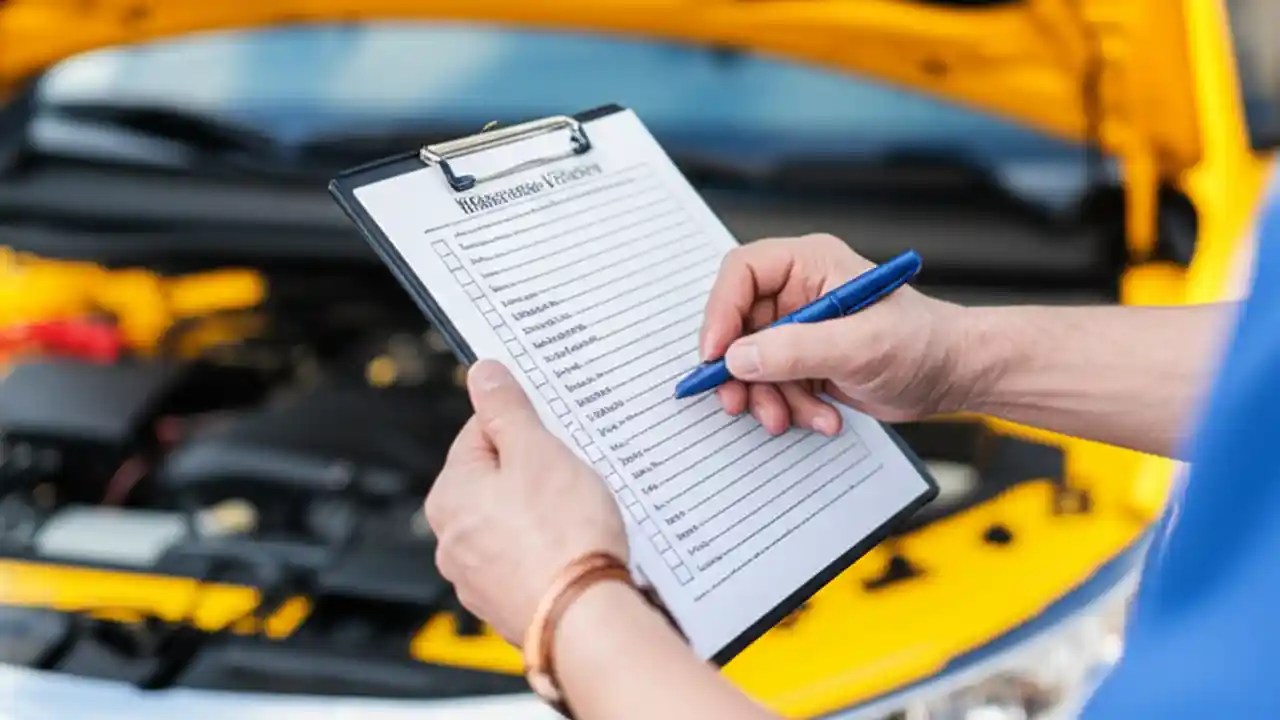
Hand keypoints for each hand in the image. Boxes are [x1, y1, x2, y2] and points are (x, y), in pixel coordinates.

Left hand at [425, 360, 627, 643]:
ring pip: (512, 522)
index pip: (479, 433)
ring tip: (577, 517)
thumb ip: (506, 409)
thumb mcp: (537, 451)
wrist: (584, 618)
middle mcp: (451, 538)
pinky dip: (547, 551)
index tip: (551, 433)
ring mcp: (475, 576)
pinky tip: (572, 550)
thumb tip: (483, 374)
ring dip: (543, 514)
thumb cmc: (562, 537)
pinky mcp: (504, 602)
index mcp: (449, 494)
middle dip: (535, 473)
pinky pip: (525, 559)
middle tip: (571, 476)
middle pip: (495, 480)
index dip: (522, 428)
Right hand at [700, 234, 975, 432]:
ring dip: (767, 396)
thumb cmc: (923, 344)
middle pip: (738, 323)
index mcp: (810, 263)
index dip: (720, 311)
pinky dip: (790, 406)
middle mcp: (799, 291)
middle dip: (741, 369)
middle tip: (739, 401)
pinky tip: (821, 417)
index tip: (716, 354)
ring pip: (752, 361)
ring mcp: (801, 328)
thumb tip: (738, 357)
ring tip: (792, 417)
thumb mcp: (858, 346)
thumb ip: (794, 350)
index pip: (742, 273)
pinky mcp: (806, 360)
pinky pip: (774, 383)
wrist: (954, 377)